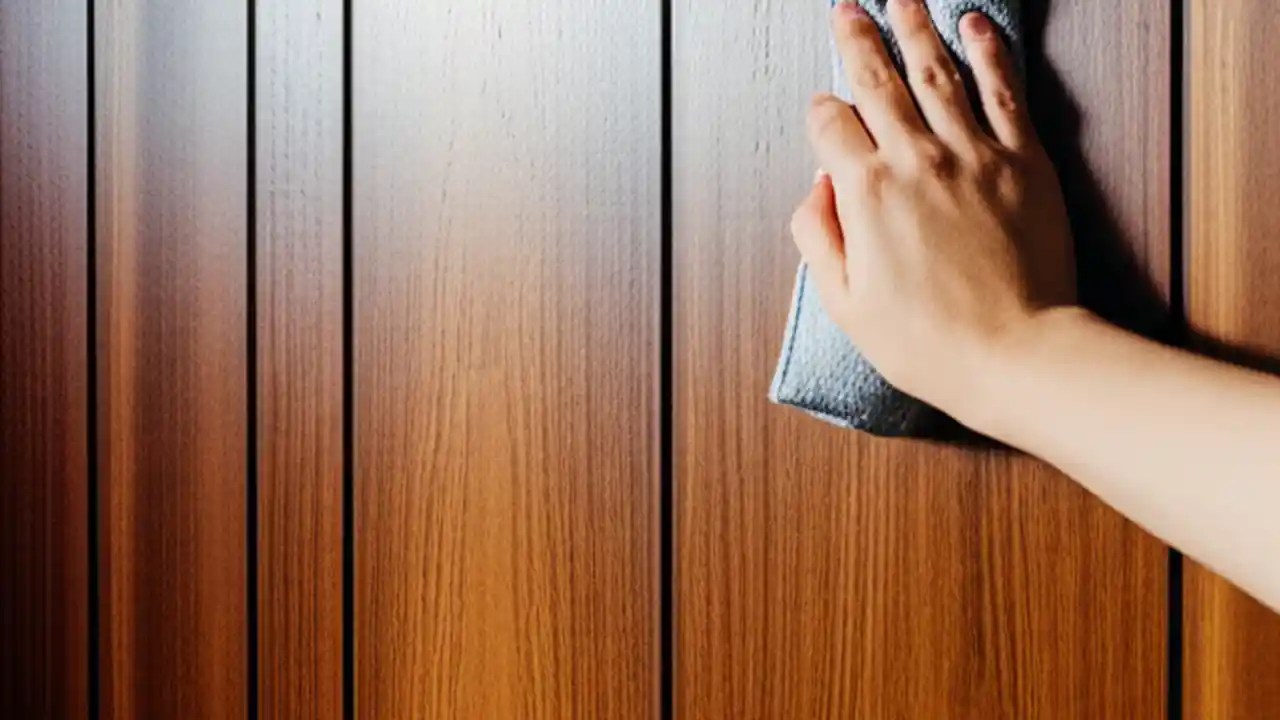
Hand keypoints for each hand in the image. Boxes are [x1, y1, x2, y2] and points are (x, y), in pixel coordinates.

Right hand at [790, 0, 1074, 419]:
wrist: (1016, 354)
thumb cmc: (927, 342)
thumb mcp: (844, 304)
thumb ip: (818, 237)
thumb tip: (817, 186)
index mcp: (865, 193)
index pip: (830, 124)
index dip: (821, 113)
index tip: (824, 113)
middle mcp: (916, 158)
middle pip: (878, 79)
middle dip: (858, 39)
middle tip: (848, 9)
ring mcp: (974, 154)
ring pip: (937, 71)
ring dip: (916, 29)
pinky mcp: (1023, 160)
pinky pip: (1003, 90)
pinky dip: (989, 51)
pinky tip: (976, 24)